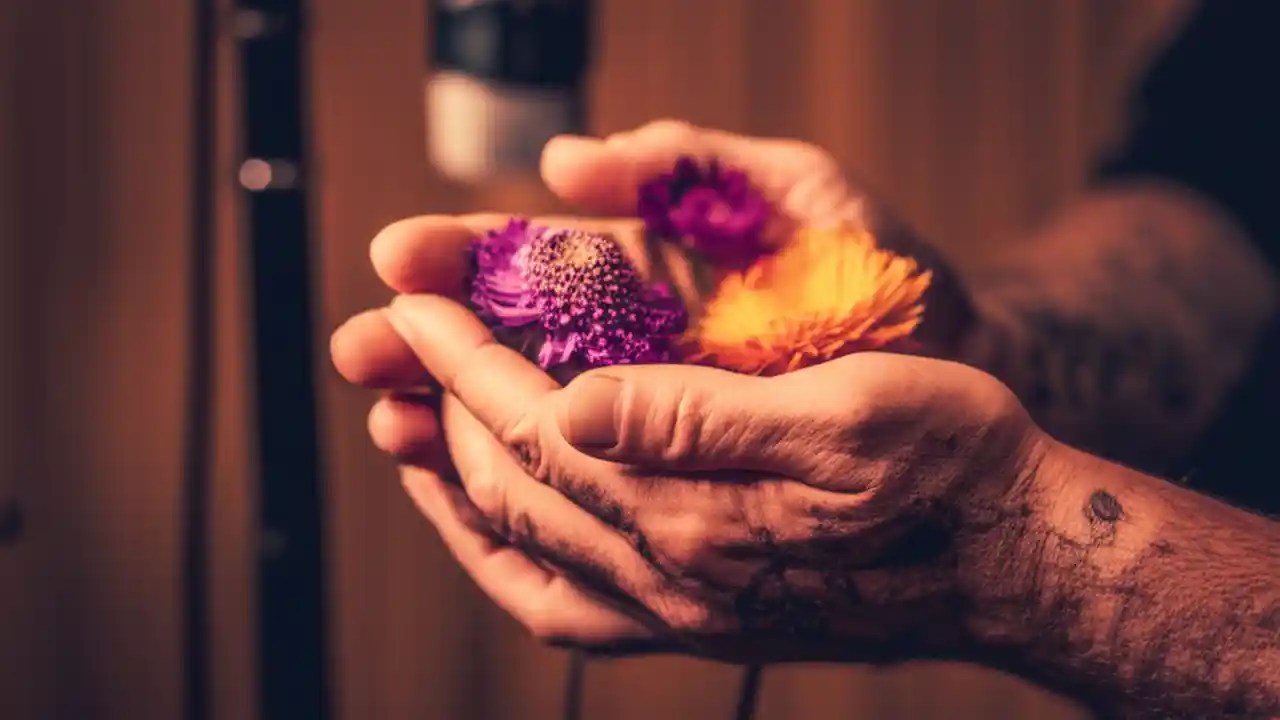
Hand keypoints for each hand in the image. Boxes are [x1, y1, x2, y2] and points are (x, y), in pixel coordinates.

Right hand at [331, 120, 972, 476]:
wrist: (961, 362)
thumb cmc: (885, 271)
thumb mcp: (797, 195)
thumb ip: (692, 165)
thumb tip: (569, 161)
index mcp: (651, 269)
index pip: (533, 261)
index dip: (463, 260)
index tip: (400, 260)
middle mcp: (635, 342)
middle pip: (510, 345)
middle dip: (431, 347)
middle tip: (363, 353)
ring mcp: (653, 412)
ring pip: (531, 422)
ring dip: (455, 423)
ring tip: (394, 426)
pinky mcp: (680, 471)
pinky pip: (590, 485)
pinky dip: (529, 489)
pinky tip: (471, 492)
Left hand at [377, 292, 1046, 662]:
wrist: (1014, 558)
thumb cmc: (948, 465)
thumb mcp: (840, 409)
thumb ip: (695, 416)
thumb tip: (569, 405)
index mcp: (698, 515)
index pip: (537, 428)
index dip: (465, 361)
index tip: (418, 306)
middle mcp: (673, 581)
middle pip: (513, 488)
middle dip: (443, 405)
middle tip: (402, 342)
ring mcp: (682, 615)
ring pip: (523, 556)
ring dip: (455, 489)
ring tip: (413, 433)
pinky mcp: (699, 624)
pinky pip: (567, 609)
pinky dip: (507, 560)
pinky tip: (497, 524)